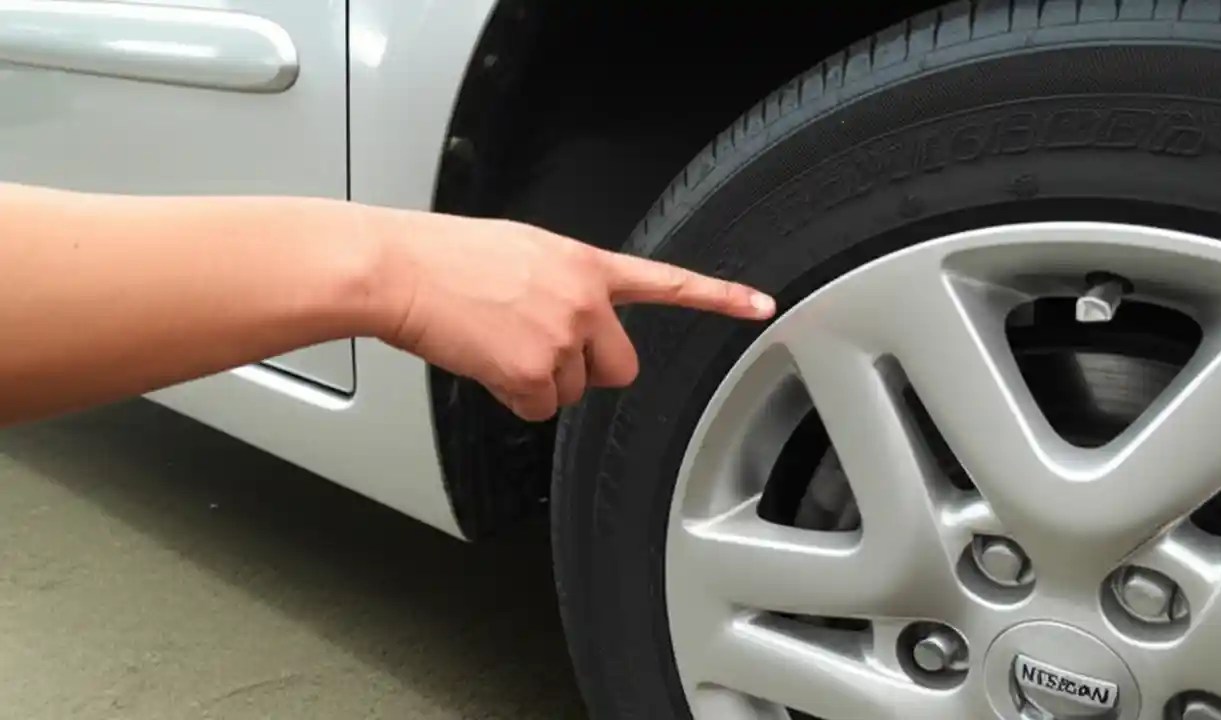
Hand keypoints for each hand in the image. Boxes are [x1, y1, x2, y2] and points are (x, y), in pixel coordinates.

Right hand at [367, 210, 774, 420]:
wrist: (402, 270)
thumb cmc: (449, 258)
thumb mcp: (525, 251)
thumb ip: (566, 282)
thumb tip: (576, 316)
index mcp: (585, 265)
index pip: (666, 283)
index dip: (718, 298)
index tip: (759, 306)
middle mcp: (585, 302)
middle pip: (620, 368)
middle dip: (586, 370)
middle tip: (540, 350)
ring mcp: (563, 339)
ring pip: (572, 392)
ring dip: (539, 381)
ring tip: (497, 341)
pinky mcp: (534, 374)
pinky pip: (537, 409)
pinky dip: (512, 397)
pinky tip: (487, 362)